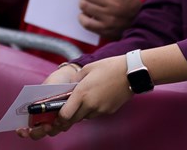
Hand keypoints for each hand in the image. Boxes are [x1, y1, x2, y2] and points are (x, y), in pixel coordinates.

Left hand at [16, 55, 133, 139]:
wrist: (132, 72)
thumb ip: (75, 81)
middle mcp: (90, 105)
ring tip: (82, 100)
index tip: (54, 115)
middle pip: (72, 119)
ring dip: (79, 113)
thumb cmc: (109, 67)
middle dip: (66, 118)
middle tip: (63, 111)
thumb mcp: (87, 69)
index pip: (64, 115)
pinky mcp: (109, 112)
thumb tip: (68, 89)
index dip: (58, 118)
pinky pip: (95, 114)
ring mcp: (100, 110)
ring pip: (84, 117)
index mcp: (82, 93)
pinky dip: (91, 110)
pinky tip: (95, 98)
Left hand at [66, 0, 140, 38]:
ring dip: (84, 5)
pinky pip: (85, 22)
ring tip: (89, 6)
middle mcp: (113, 3)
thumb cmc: (128, 4)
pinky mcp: (105, 29)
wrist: (140, 24)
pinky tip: (86, 16)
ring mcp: (109, 17)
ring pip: (83, 6)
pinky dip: (83, 17)